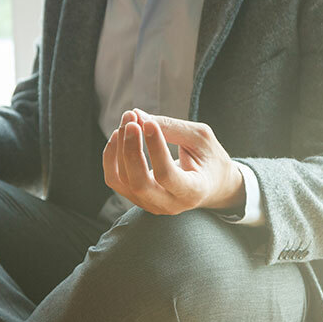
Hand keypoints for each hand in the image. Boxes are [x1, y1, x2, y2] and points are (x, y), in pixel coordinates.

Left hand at [102, 109, 244, 215]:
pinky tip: (118, 136)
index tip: (148, 122)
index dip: (154, 147)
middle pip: (139, 183)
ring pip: (123, 181)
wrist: (211, 184)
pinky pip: (115, 180)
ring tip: (127, 121)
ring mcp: (152, 205)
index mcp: (193, 192)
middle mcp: (171, 205)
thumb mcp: (200, 138)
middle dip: (130, 149)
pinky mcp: (138, 199)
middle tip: (131, 120)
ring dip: (119, 148)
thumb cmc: (209, 158)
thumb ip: (171, 128)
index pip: (166, 175)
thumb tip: (138, 116)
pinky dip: (111, 157)